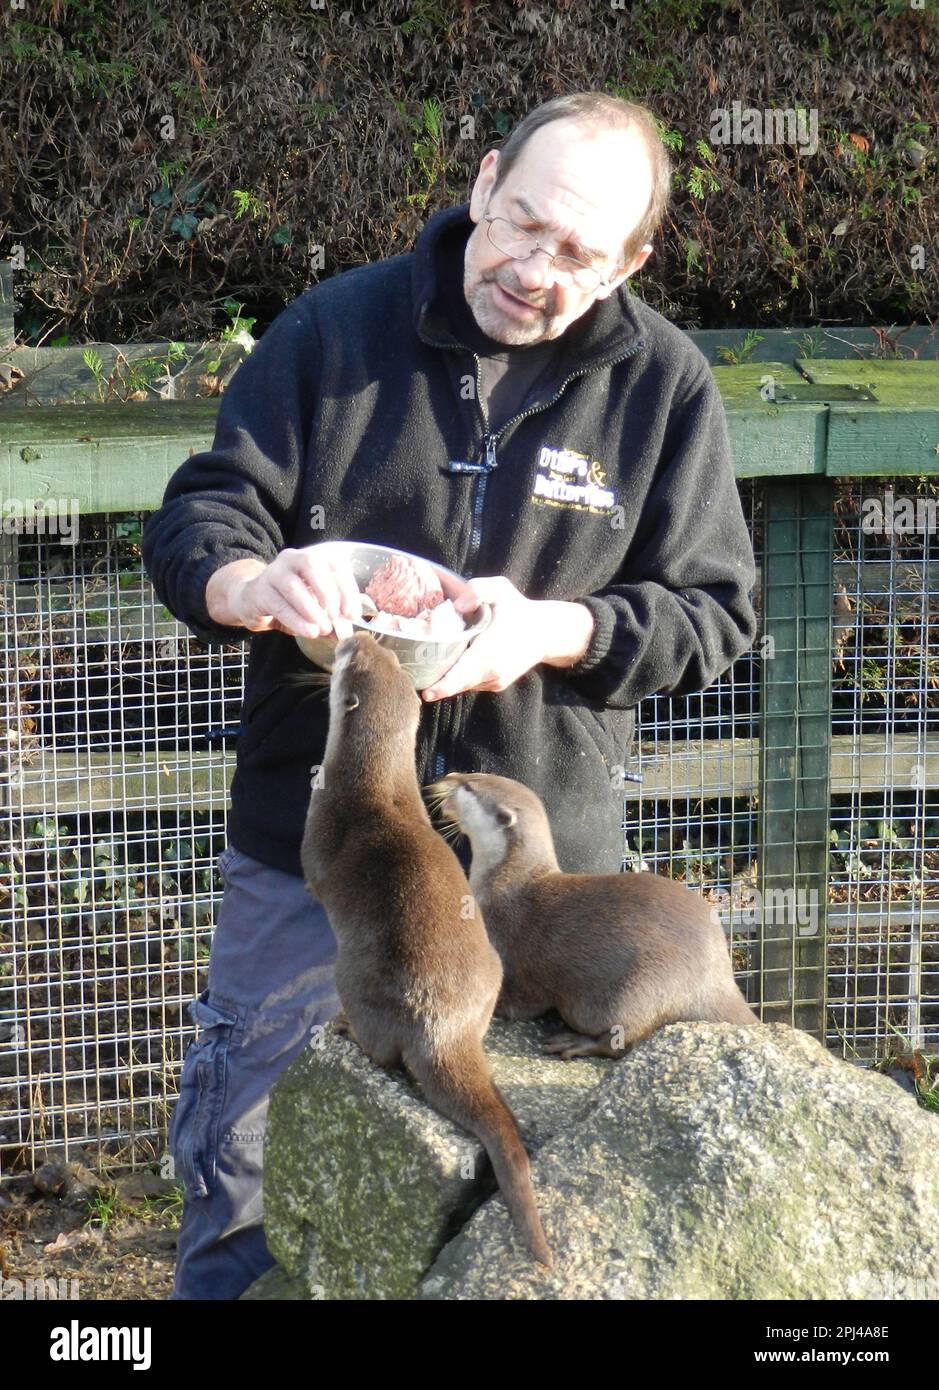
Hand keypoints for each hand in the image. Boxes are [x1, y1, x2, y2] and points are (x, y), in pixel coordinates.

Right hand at [208, 543, 362, 639]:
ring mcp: (274, 572)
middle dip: (328, 592)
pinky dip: (296, 620)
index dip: (347, 588)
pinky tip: (307, 632)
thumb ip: (330, 613)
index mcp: (313, 557)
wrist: (253, 601)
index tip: (352, 614)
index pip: (335, 564)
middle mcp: (293, 558)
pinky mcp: (260, 590)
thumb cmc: (291, 602)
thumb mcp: (315, 605)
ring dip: (311, 609)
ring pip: (294, 586)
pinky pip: (279, 605)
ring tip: (322, 629)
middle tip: (337, 618)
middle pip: (313, 565)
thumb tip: (345, 630)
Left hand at [421, 578, 593, 700]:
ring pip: (463, 685)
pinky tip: (449, 664)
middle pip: (457, 684)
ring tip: (426, 667)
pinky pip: (471, 683)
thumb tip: (457, 605)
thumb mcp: (500, 589)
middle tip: (412, 675)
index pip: (462, 676)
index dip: (442, 687)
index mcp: (490, 653)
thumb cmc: (519, 610)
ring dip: (447, 680)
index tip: (425, 692)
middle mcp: (492, 673)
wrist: (547, 633)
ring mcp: (494, 682)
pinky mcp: (496, 684)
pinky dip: (459, 677)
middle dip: (436, 684)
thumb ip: (477, 589)